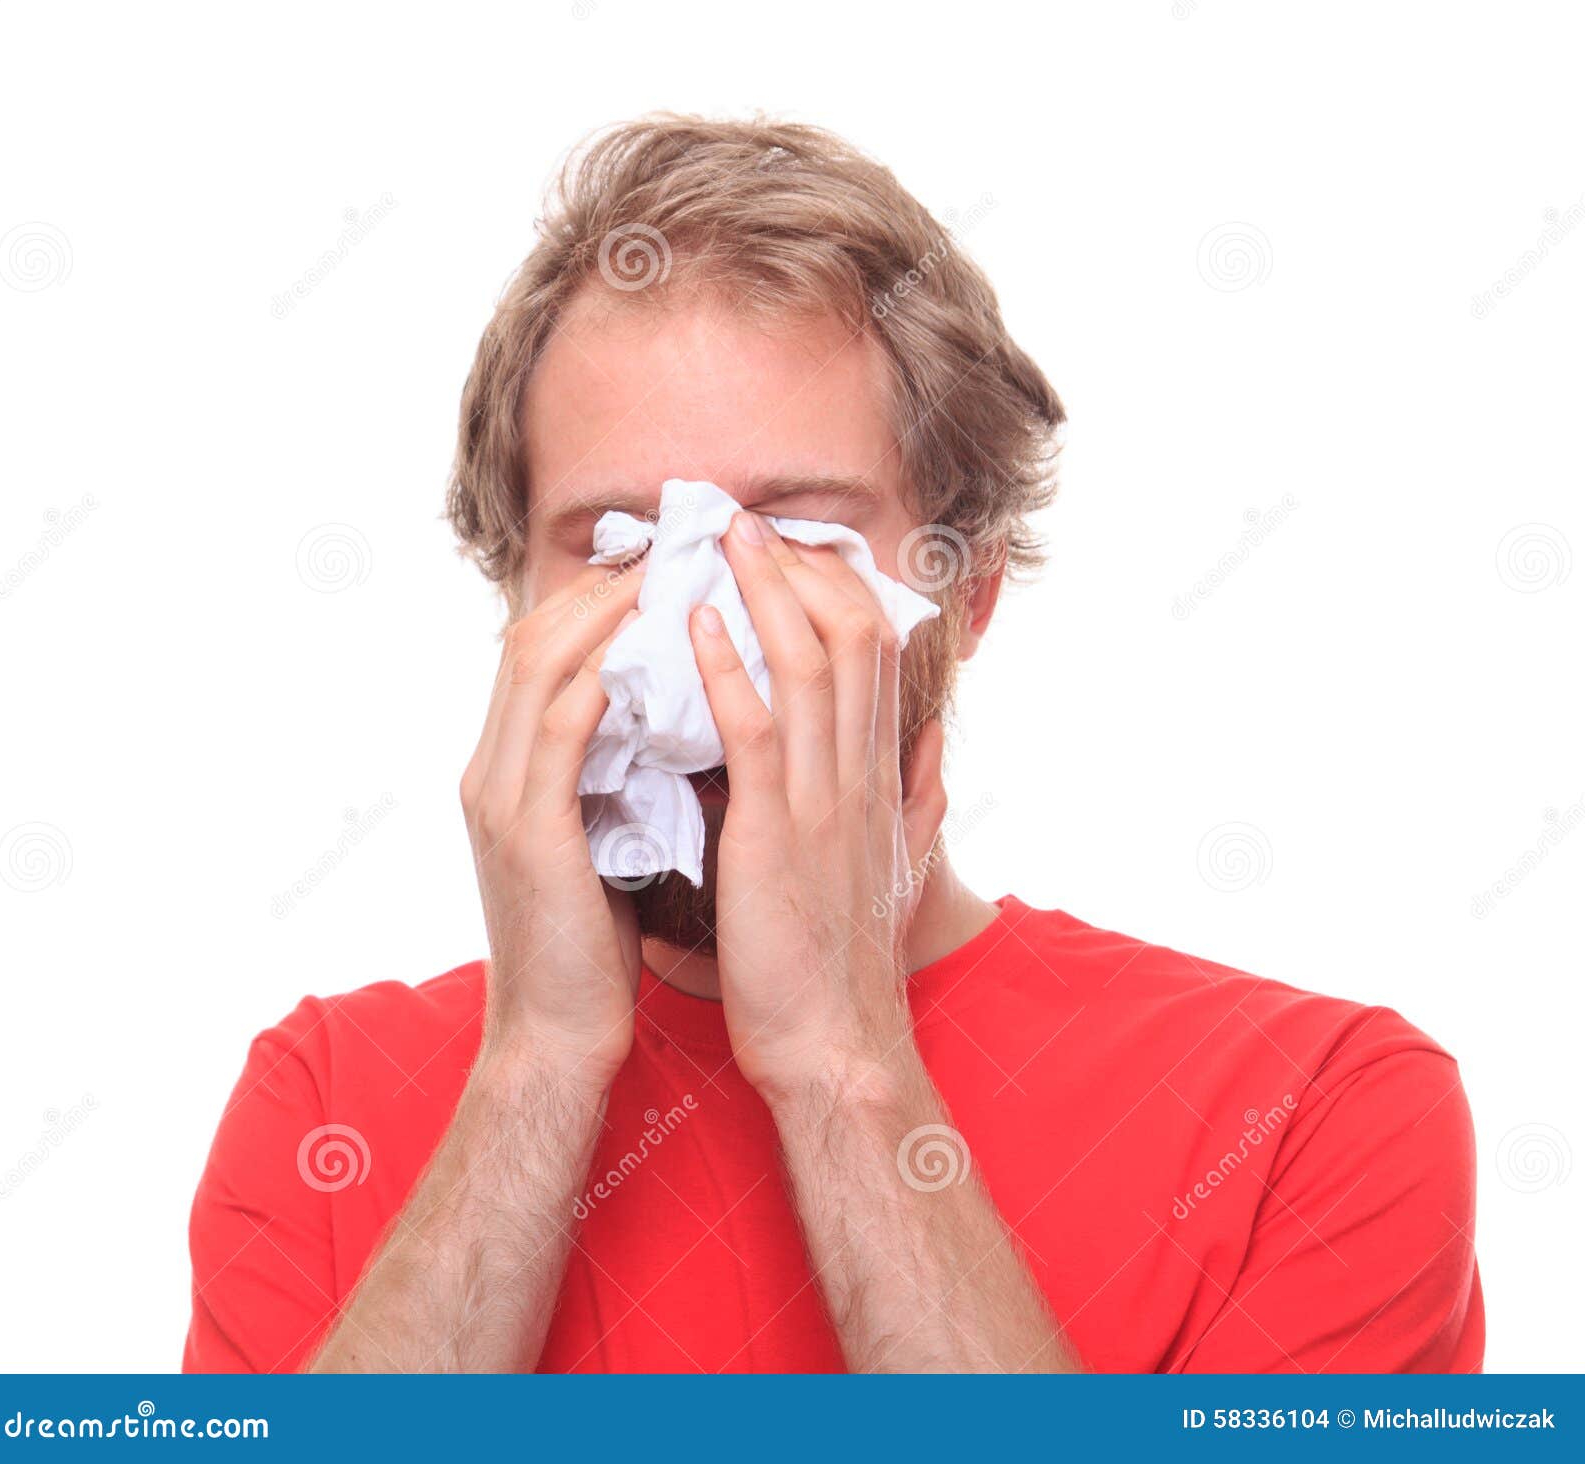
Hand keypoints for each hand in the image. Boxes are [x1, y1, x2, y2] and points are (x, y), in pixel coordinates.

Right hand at [460, 561, 645, 1091]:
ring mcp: (500, 796)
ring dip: (607, 612)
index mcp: (505, 771)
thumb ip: (614, 776)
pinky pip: (564, 726)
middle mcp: (489, 770)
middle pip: (532, 638)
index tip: (663, 565)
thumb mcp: (600, 841)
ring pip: (540, 666)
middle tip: (670, 545)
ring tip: (672, 574)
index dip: (596, 600)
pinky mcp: (527, 829)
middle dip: (601, 585)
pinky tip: (656, 647)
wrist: (555, 1038)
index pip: (541, 653)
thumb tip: (674, 721)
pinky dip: (606, 677)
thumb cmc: (591, 946)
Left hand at [688, 511, 947, 1105]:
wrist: (839, 1050)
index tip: (790, 549)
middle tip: (747, 517)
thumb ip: (917, 801)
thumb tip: (936, 745)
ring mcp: (823, 802)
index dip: (835, 590)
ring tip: (722, 537)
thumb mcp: (897, 870)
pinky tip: (694, 624)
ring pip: (807, 666)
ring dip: (765, 591)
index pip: (872, 656)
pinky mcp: (777, 837)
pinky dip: (725, 671)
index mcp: (880, 781)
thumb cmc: (848, 965)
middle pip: (848, 638)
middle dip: (800, 567)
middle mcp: (862, 776)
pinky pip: (755, 733)